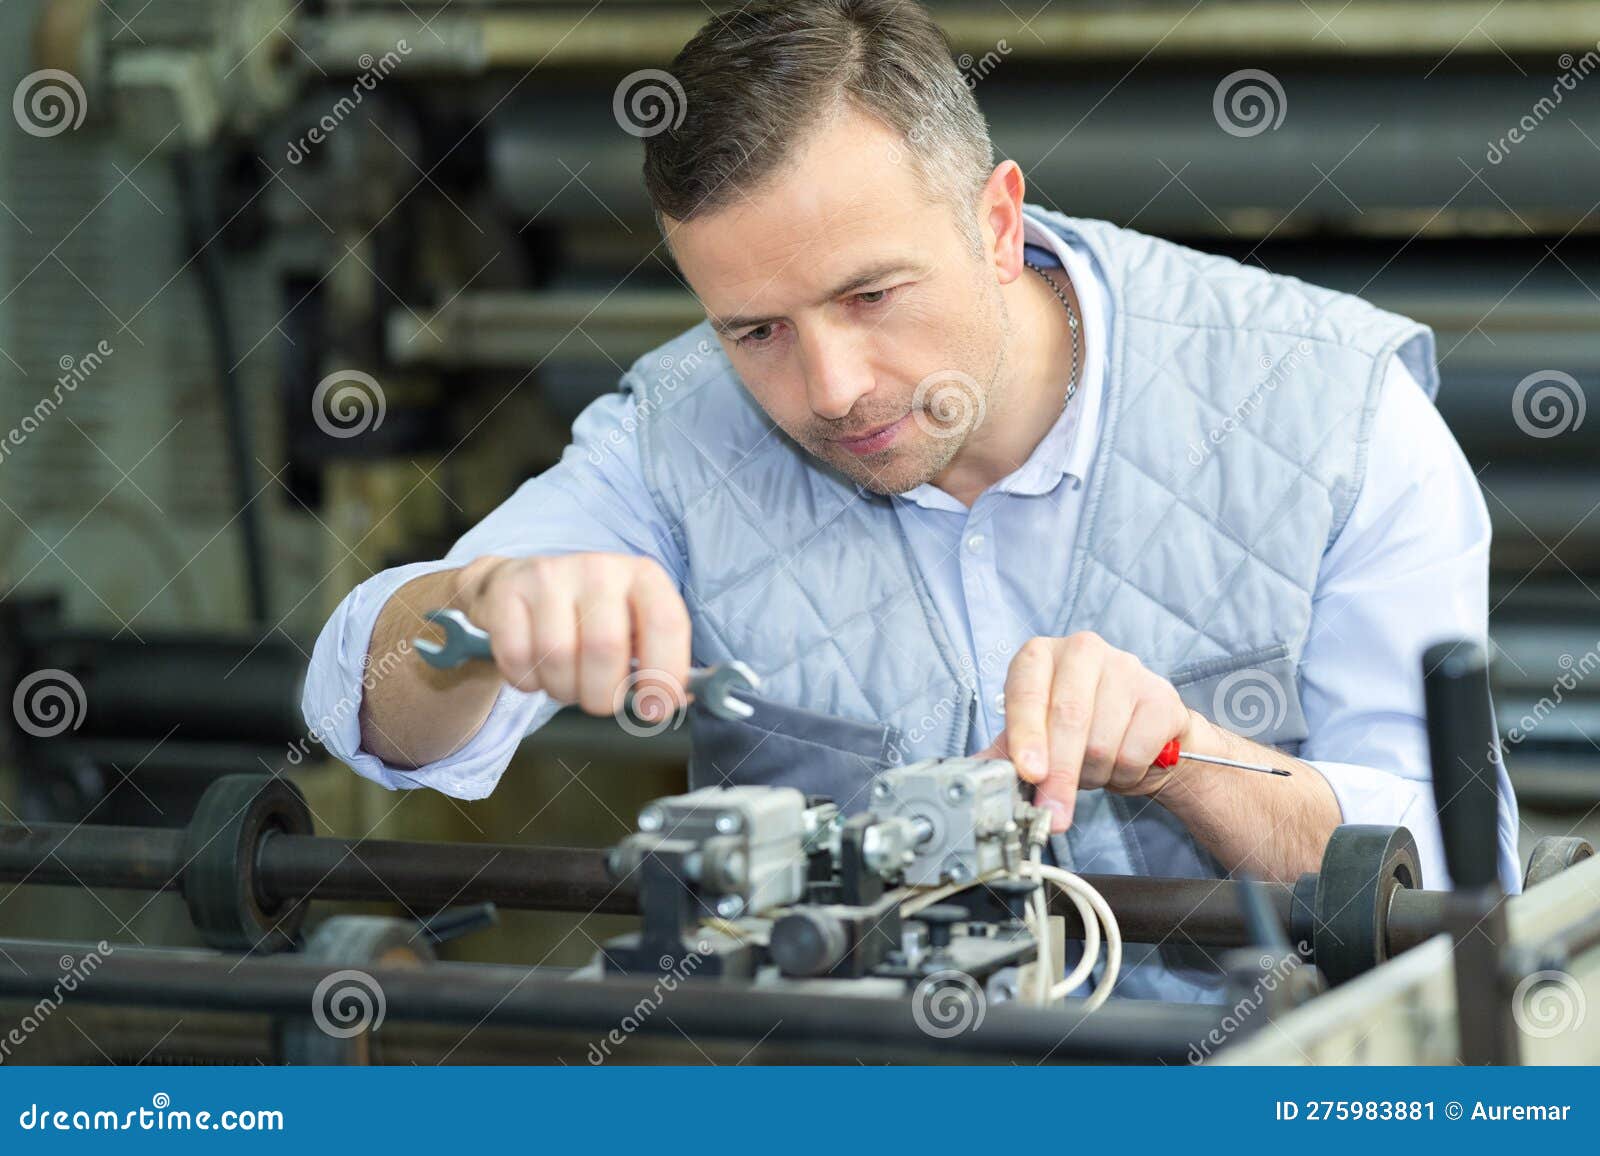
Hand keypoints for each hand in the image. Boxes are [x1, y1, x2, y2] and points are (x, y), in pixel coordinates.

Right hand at [452, 552, 691, 718]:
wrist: (520, 585)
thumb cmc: (588, 618)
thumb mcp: (632, 627)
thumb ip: (657, 662)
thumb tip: (672, 701)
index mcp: (643, 576)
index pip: (666, 623)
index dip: (665, 675)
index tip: (654, 710)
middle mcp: (599, 568)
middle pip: (606, 649)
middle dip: (602, 695)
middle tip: (598, 700)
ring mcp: (550, 575)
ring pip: (558, 658)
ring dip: (562, 690)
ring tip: (566, 681)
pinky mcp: (508, 590)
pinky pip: (518, 658)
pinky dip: (526, 682)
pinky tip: (535, 670)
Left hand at [976, 632, 1192, 832]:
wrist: (1142, 735)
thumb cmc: (1080, 730)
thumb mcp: (1034, 737)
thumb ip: (1006, 754)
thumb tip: (973, 777)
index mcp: (1039, 655)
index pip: (1027, 692)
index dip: (1026, 736)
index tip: (1028, 773)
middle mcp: (1081, 650)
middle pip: (1067, 718)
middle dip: (1058, 775)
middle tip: (1052, 813)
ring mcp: (1125, 667)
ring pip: (1102, 741)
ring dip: (1093, 774)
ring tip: (1091, 769)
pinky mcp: (1159, 695)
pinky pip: (1135, 751)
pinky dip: (1125, 773)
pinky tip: (1122, 763)